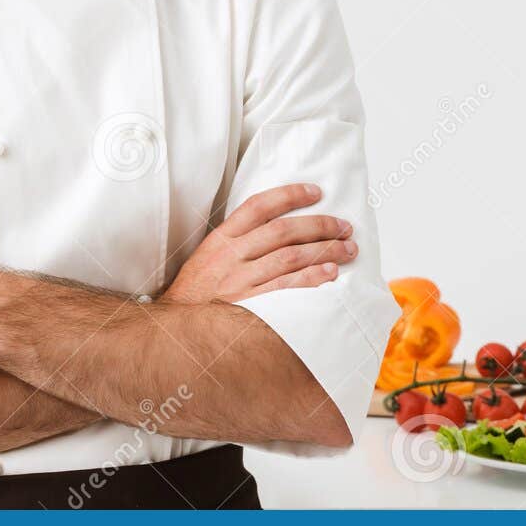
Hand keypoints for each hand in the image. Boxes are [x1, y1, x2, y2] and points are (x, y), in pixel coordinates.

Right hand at [161, 183, 356, 303]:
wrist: (176, 333)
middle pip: (284, 230)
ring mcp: (242, 282)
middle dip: (320, 225)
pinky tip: (331, 274)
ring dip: (325, 250)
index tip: (317, 192)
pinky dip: (313, 278)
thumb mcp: (207, 259)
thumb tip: (280, 228)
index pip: (259, 206)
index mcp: (221, 240)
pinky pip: (288, 288)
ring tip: (348, 249)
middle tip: (345, 226)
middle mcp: (232, 256)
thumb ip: (237, 242)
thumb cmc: (197, 296)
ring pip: (291, 257)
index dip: (291, 195)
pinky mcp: (251, 308)